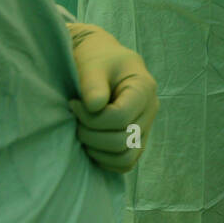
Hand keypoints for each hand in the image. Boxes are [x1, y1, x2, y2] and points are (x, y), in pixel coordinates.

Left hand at [66, 23, 158, 172]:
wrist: (98, 61)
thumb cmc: (95, 59)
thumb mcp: (92, 63)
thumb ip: (92, 82)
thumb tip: (95, 106)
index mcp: (144, 88)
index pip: (121, 117)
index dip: (92, 118)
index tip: (73, 104)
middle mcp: (150, 110)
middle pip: (123, 141)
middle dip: (91, 135)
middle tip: (74, 120)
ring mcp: (145, 127)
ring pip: (125, 158)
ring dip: (97, 150)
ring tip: (82, 131)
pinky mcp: (136, 140)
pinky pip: (124, 163)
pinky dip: (104, 159)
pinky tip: (90, 141)